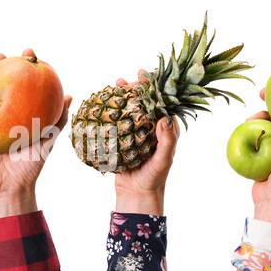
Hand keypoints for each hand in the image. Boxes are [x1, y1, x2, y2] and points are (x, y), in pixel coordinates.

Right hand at [0, 49, 72, 218]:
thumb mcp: (47, 141)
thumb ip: (57, 120)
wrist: (11, 190)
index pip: (21, 87)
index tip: (29, 55)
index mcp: (18, 116)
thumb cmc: (30, 168)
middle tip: (2, 55)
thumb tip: (69, 95)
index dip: (23, 70)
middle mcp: (1, 117)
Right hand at [113, 69, 176, 215]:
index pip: (161, 102)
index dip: (154, 87)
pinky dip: (112, 110)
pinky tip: (104, 102)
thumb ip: (166, 140)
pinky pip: (118, 121)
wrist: (137, 194)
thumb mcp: (164, 159)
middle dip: (137, 88)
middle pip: (145, 102)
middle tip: (126, 81)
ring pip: (131, 108)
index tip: (144, 75)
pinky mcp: (124, 139)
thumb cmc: (154, 178)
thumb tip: (165, 118)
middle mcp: (152, 128)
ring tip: (116, 84)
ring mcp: (137, 132)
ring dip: (124, 96)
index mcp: (165, 129)